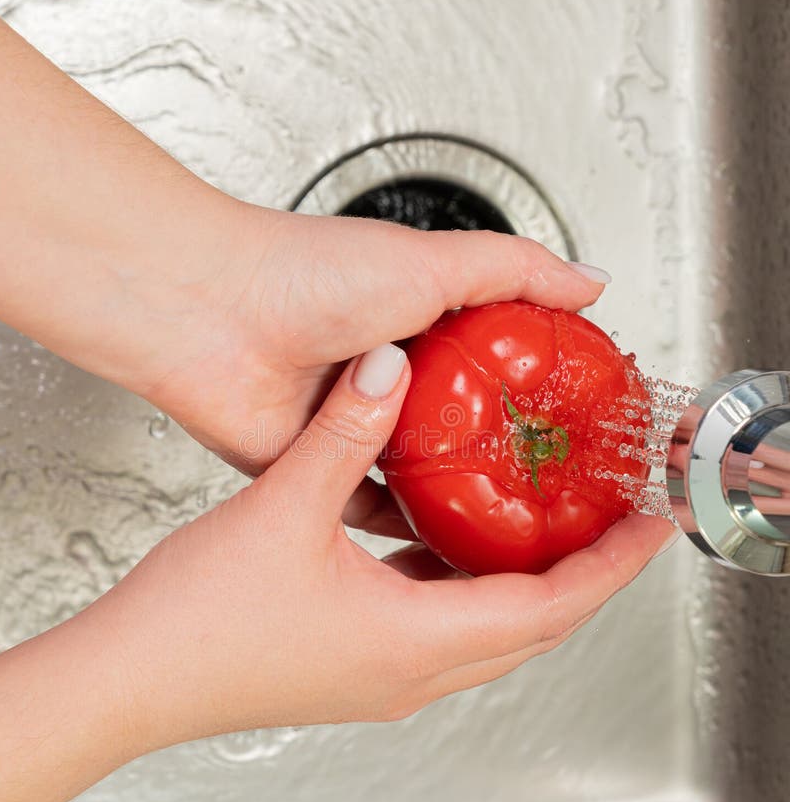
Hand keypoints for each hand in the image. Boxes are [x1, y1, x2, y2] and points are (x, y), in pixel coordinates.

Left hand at [0, 13, 606, 536]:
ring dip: (454, 493)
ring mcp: (351, 423)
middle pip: (462, 426)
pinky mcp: (316, 464)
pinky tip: (433, 538)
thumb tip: (589, 282)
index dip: (539, 393)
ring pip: (417, 470)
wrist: (211, 317)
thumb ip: (516, 270)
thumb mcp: (433, 263)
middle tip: (554, 488)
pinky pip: (366, 503)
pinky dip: (396, 521)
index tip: (582, 423)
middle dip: (503, 454)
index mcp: (419, 325)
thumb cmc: (304, 277)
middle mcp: (387, 377)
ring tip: (508, 521)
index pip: (499, 364)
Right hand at [92, 344, 675, 749]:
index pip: (552, 604)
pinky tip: (449, 540)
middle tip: (617, 520)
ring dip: (531, 581)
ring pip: (492, 630)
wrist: (132, 676)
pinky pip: (443, 625)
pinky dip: (469, 584)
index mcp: (412, 640)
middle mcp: (411, 670)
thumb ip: (348, 430)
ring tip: (551, 525)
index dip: (611, 563)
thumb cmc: (199, 621)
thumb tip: (389, 365)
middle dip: (588, 572)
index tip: (652, 524)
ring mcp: (385, 675)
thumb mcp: (284, 507)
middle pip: (536, 625)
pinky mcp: (358, 664)